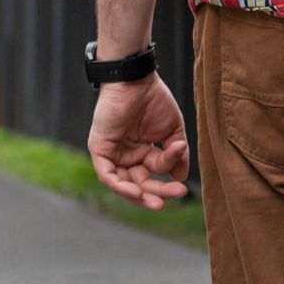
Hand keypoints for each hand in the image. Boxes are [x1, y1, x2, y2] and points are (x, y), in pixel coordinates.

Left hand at [88, 74, 190, 209]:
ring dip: (138, 196)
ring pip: (122, 183)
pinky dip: (119, 186)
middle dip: (157, 192)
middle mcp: (126, 155)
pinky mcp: (99, 149)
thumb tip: (181, 177)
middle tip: (177, 195)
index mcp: (142, 151)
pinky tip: (135, 192)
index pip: (155, 171)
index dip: (169, 172)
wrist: (136, 80)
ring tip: (155, 203)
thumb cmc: (154, 100)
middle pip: (140, 182)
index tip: (183, 170)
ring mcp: (112, 153)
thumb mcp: (172, 132)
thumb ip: (176, 155)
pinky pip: (107, 174)